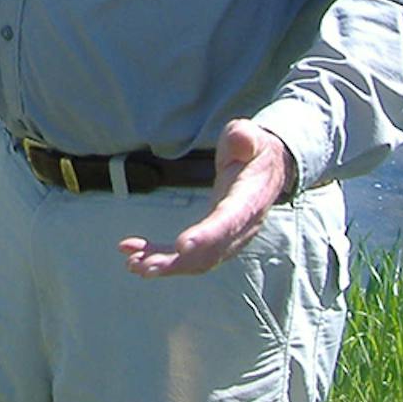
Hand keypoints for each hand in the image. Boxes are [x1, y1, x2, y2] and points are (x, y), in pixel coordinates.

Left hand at [116, 120, 290, 277]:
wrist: (268, 167)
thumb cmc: (253, 149)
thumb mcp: (249, 136)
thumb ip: (243, 138)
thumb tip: (241, 140)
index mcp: (249, 201)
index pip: (228, 222)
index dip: (206, 237)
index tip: (181, 247)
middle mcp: (240, 228)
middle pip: (210, 253)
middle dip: (176, 262)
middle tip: (144, 266)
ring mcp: (228, 239)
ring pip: (197, 261)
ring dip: (165, 265)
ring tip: (134, 264)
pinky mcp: (215, 240)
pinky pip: (189, 256)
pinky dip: (162, 257)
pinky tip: (135, 254)